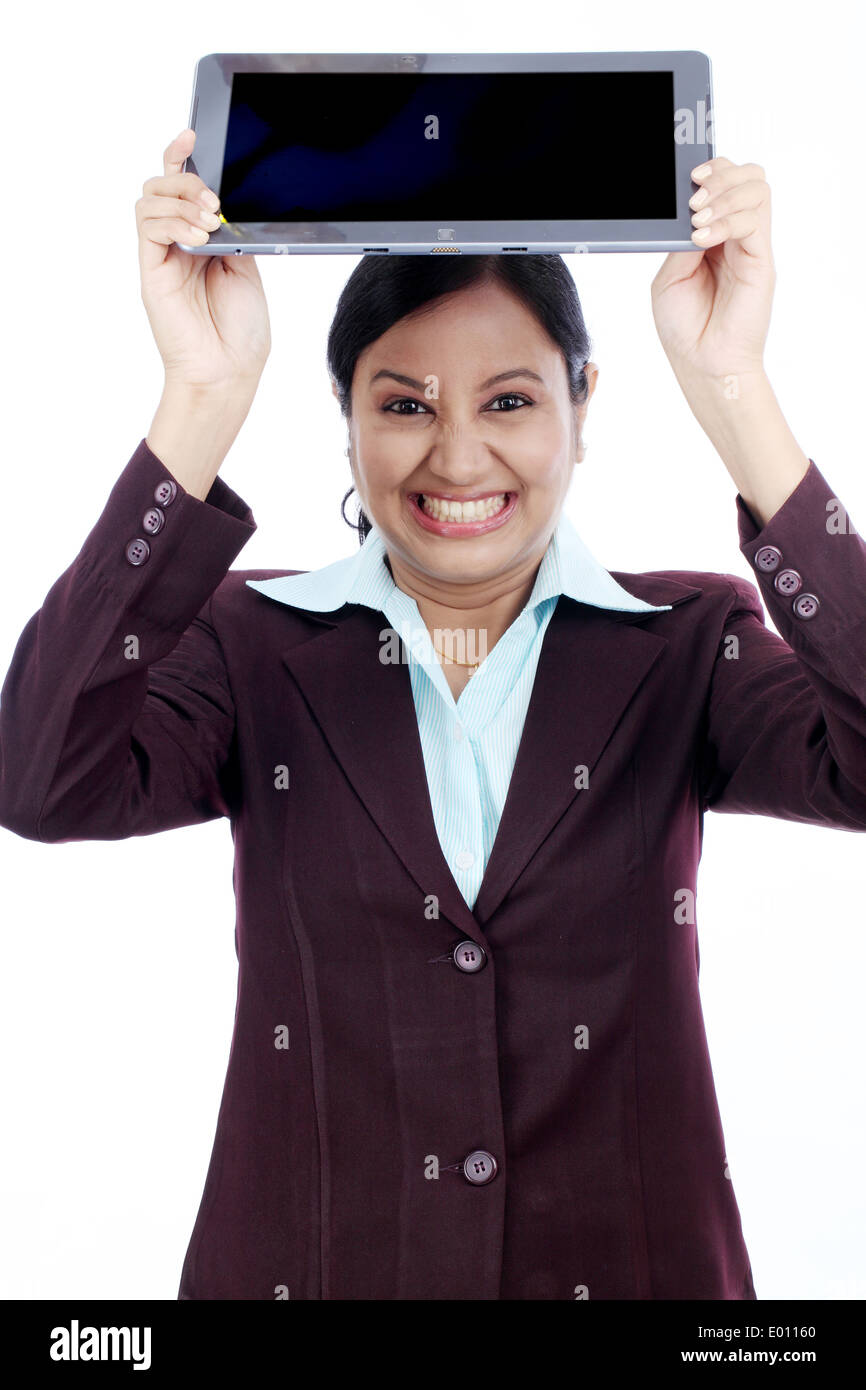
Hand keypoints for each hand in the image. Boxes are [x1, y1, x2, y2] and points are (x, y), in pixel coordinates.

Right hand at [135, 129, 270, 392]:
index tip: (194, 135)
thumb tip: (224, 198)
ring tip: (211, 221)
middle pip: (163, 184)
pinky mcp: (151, 269)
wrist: (229, 370)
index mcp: (203, 238)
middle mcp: (178, 242)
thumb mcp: (247, 267)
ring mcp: (162, 255)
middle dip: (187, 179)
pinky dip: (172, 221)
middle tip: (216, 200)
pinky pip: (148, 225)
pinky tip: (198, 237)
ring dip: (181, 200)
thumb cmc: (242, 330)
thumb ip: (232, 231)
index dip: (183, 157)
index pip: (183, 186)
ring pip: (151, 199)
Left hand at [650, 157, 775, 384]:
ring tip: (698, 219)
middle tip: (694, 198)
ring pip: (756, 190)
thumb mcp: (669, 279)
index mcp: (713, 236)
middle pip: (747, 176)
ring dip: (724, 195)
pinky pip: (755, 220)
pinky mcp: (761, 260)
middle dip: (720, 176)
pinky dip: (728, 220)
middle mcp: (735, 237)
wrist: (704, 363)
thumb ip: (680, 244)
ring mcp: (751, 247)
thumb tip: (691, 215)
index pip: (725, 183)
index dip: (711, 171)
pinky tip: (703, 238)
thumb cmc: (685, 328)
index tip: (688, 178)